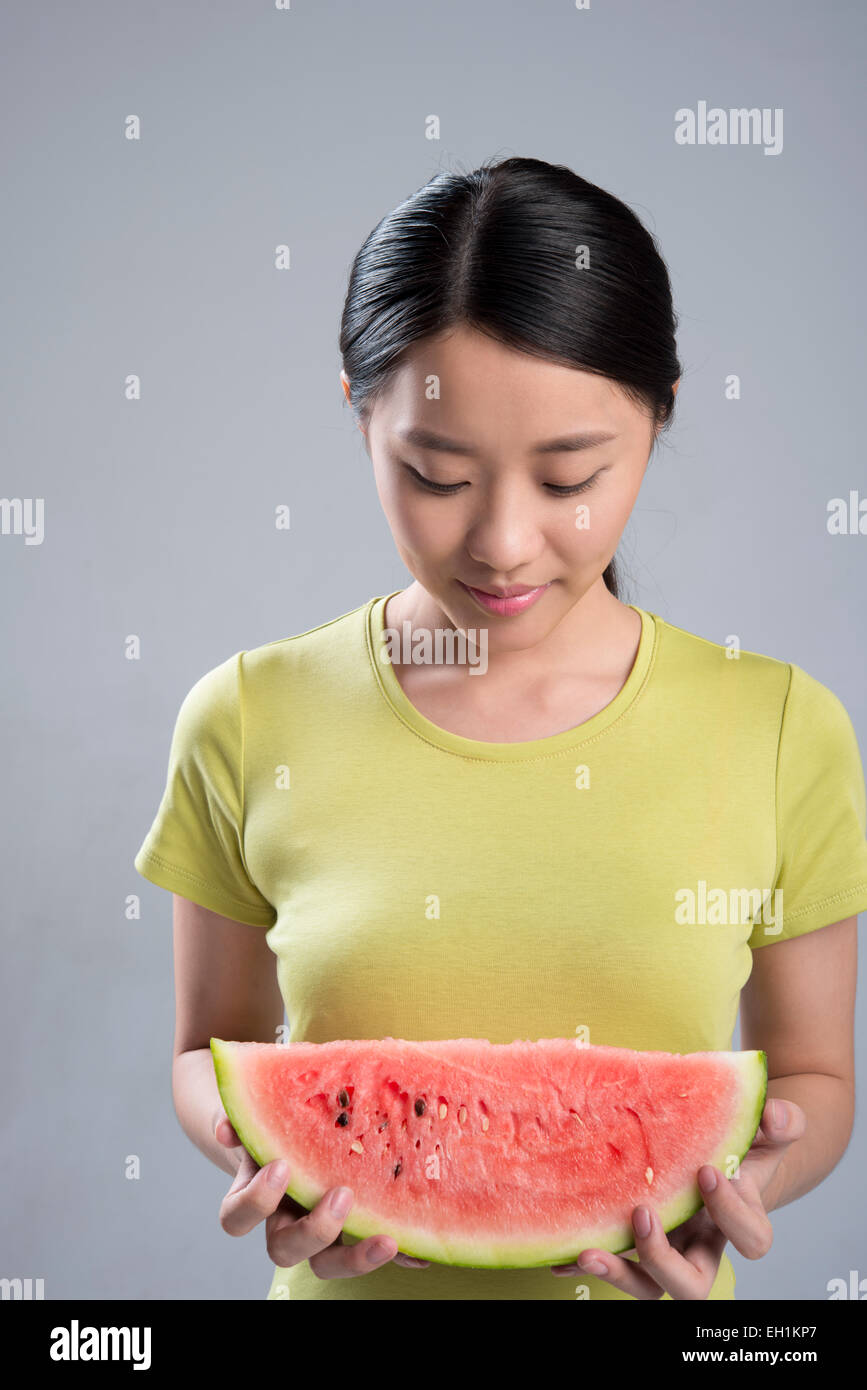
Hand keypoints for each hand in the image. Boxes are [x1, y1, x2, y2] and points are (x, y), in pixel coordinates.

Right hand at [214, 1111, 429, 1277]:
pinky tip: (422, 1254)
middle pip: (285, 1250)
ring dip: (355, 1256)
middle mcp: (284, 1221)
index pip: (237, 1217)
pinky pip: (372, 1252)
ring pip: (326, 1265)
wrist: (294, 1124)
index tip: (282, 1167)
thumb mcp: (263, 1109)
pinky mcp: (355, 1232)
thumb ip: (244, 1113)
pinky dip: (399, 1257)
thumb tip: (226, 1127)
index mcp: (256, 1194)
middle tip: (342, 1195)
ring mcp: (320, 1232)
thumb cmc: (277, 1117)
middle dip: (314, 1230)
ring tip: (388, 1238)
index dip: (256, 1200)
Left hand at [550, 1097, 805, 1298]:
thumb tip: (777, 1115)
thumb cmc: (742, 1142)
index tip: (704, 1170)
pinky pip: (613, 1263)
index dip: (731, 1213)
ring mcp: (667, 1248)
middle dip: (663, 1259)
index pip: (750, 1240)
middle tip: (641, 1213)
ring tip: (586, 1251)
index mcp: (737, 1221)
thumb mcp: (764, 1128)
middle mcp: (701, 1246)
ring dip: (618, 1273)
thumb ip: (780, 1122)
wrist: (719, 1151)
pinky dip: (583, 1261)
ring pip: (647, 1288)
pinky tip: (559, 1250)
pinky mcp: (633, 1241)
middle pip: (692, 1288)